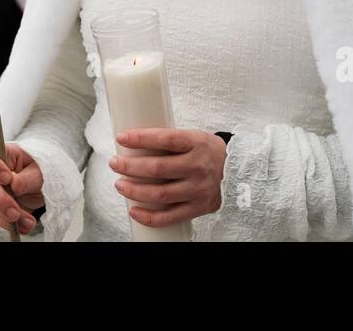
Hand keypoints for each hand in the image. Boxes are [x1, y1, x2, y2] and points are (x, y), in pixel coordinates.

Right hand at [0, 142, 43, 234]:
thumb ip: (27, 178)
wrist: (37, 186)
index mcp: (2, 152)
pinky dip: (7, 223)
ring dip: (5, 217)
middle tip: (15, 213)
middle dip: (0, 200)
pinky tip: (22, 226)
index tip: (7, 179)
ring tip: (27, 223)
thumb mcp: (39, 172)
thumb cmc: (37, 172)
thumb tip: (14, 184)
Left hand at [110, 128, 225, 227]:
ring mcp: (199, 189)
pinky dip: (149, 216)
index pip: (165, 139)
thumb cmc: (206, 151)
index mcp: (196, 143)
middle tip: (115, 164)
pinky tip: (134, 211)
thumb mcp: (193, 137)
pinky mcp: (199, 207)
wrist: (237, 170)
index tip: (122, 138)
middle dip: (130, 167)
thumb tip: (132, 143)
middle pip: (158, 168)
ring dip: (134, 191)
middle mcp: (199, 167)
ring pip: (160, 194)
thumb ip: (168, 142)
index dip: (141, 138)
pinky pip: (170, 216)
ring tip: (120, 185)